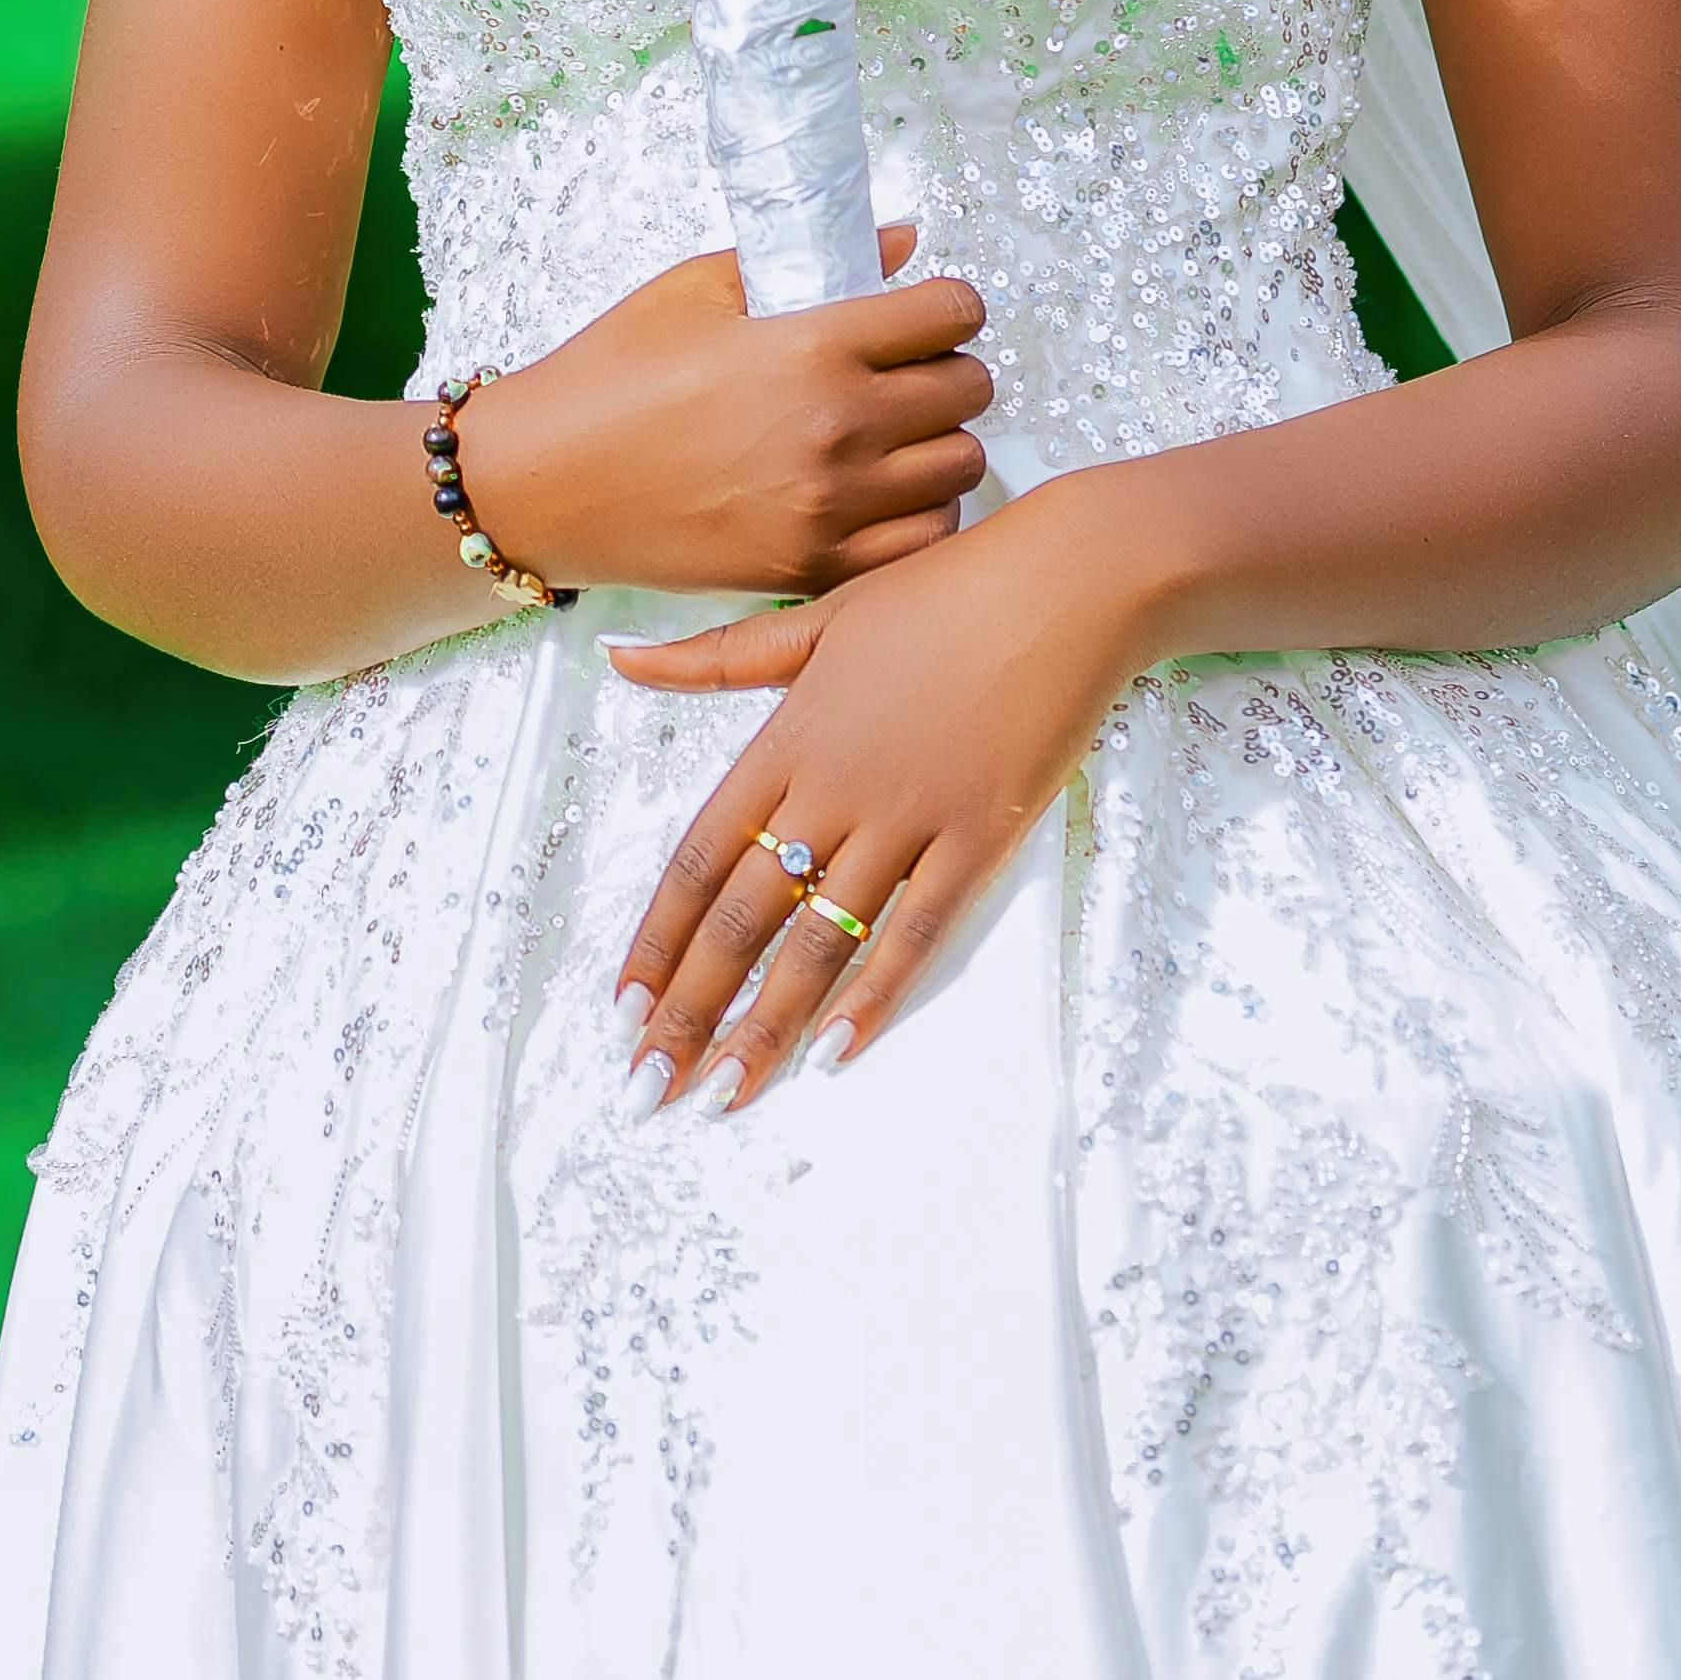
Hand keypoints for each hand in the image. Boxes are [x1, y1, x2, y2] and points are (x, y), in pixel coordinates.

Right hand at [453, 222, 993, 604]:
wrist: (550, 480)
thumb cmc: (612, 373)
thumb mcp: (698, 290)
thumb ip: (807, 261)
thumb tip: (902, 242)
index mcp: (812, 346)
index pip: (948, 314)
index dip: (952, 305)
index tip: (933, 311)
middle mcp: (837, 428)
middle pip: (969, 391)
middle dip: (951, 368)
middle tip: (912, 370)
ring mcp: (831, 507)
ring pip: (960, 466)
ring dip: (943, 442)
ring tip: (901, 433)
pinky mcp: (815, 567)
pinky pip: (924, 539)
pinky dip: (923, 512)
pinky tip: (888, 492)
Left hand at [605, 488, 1150, 1097]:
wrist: (1063, 584)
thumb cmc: (935, 594)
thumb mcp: (814, 618)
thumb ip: (716, 658)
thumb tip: (617, 660)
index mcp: (787, 737)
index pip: (698, 856)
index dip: (657, 938)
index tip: (622, 1006)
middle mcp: (835, 787)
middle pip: (744, 916)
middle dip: (692, 1009)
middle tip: (651, 1085)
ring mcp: (909, 817)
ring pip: (821, 942)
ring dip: (768, 1027)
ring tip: (727, 1095)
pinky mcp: (980, 839)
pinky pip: (917, 933)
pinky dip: (874, 996)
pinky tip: (837, 1052)